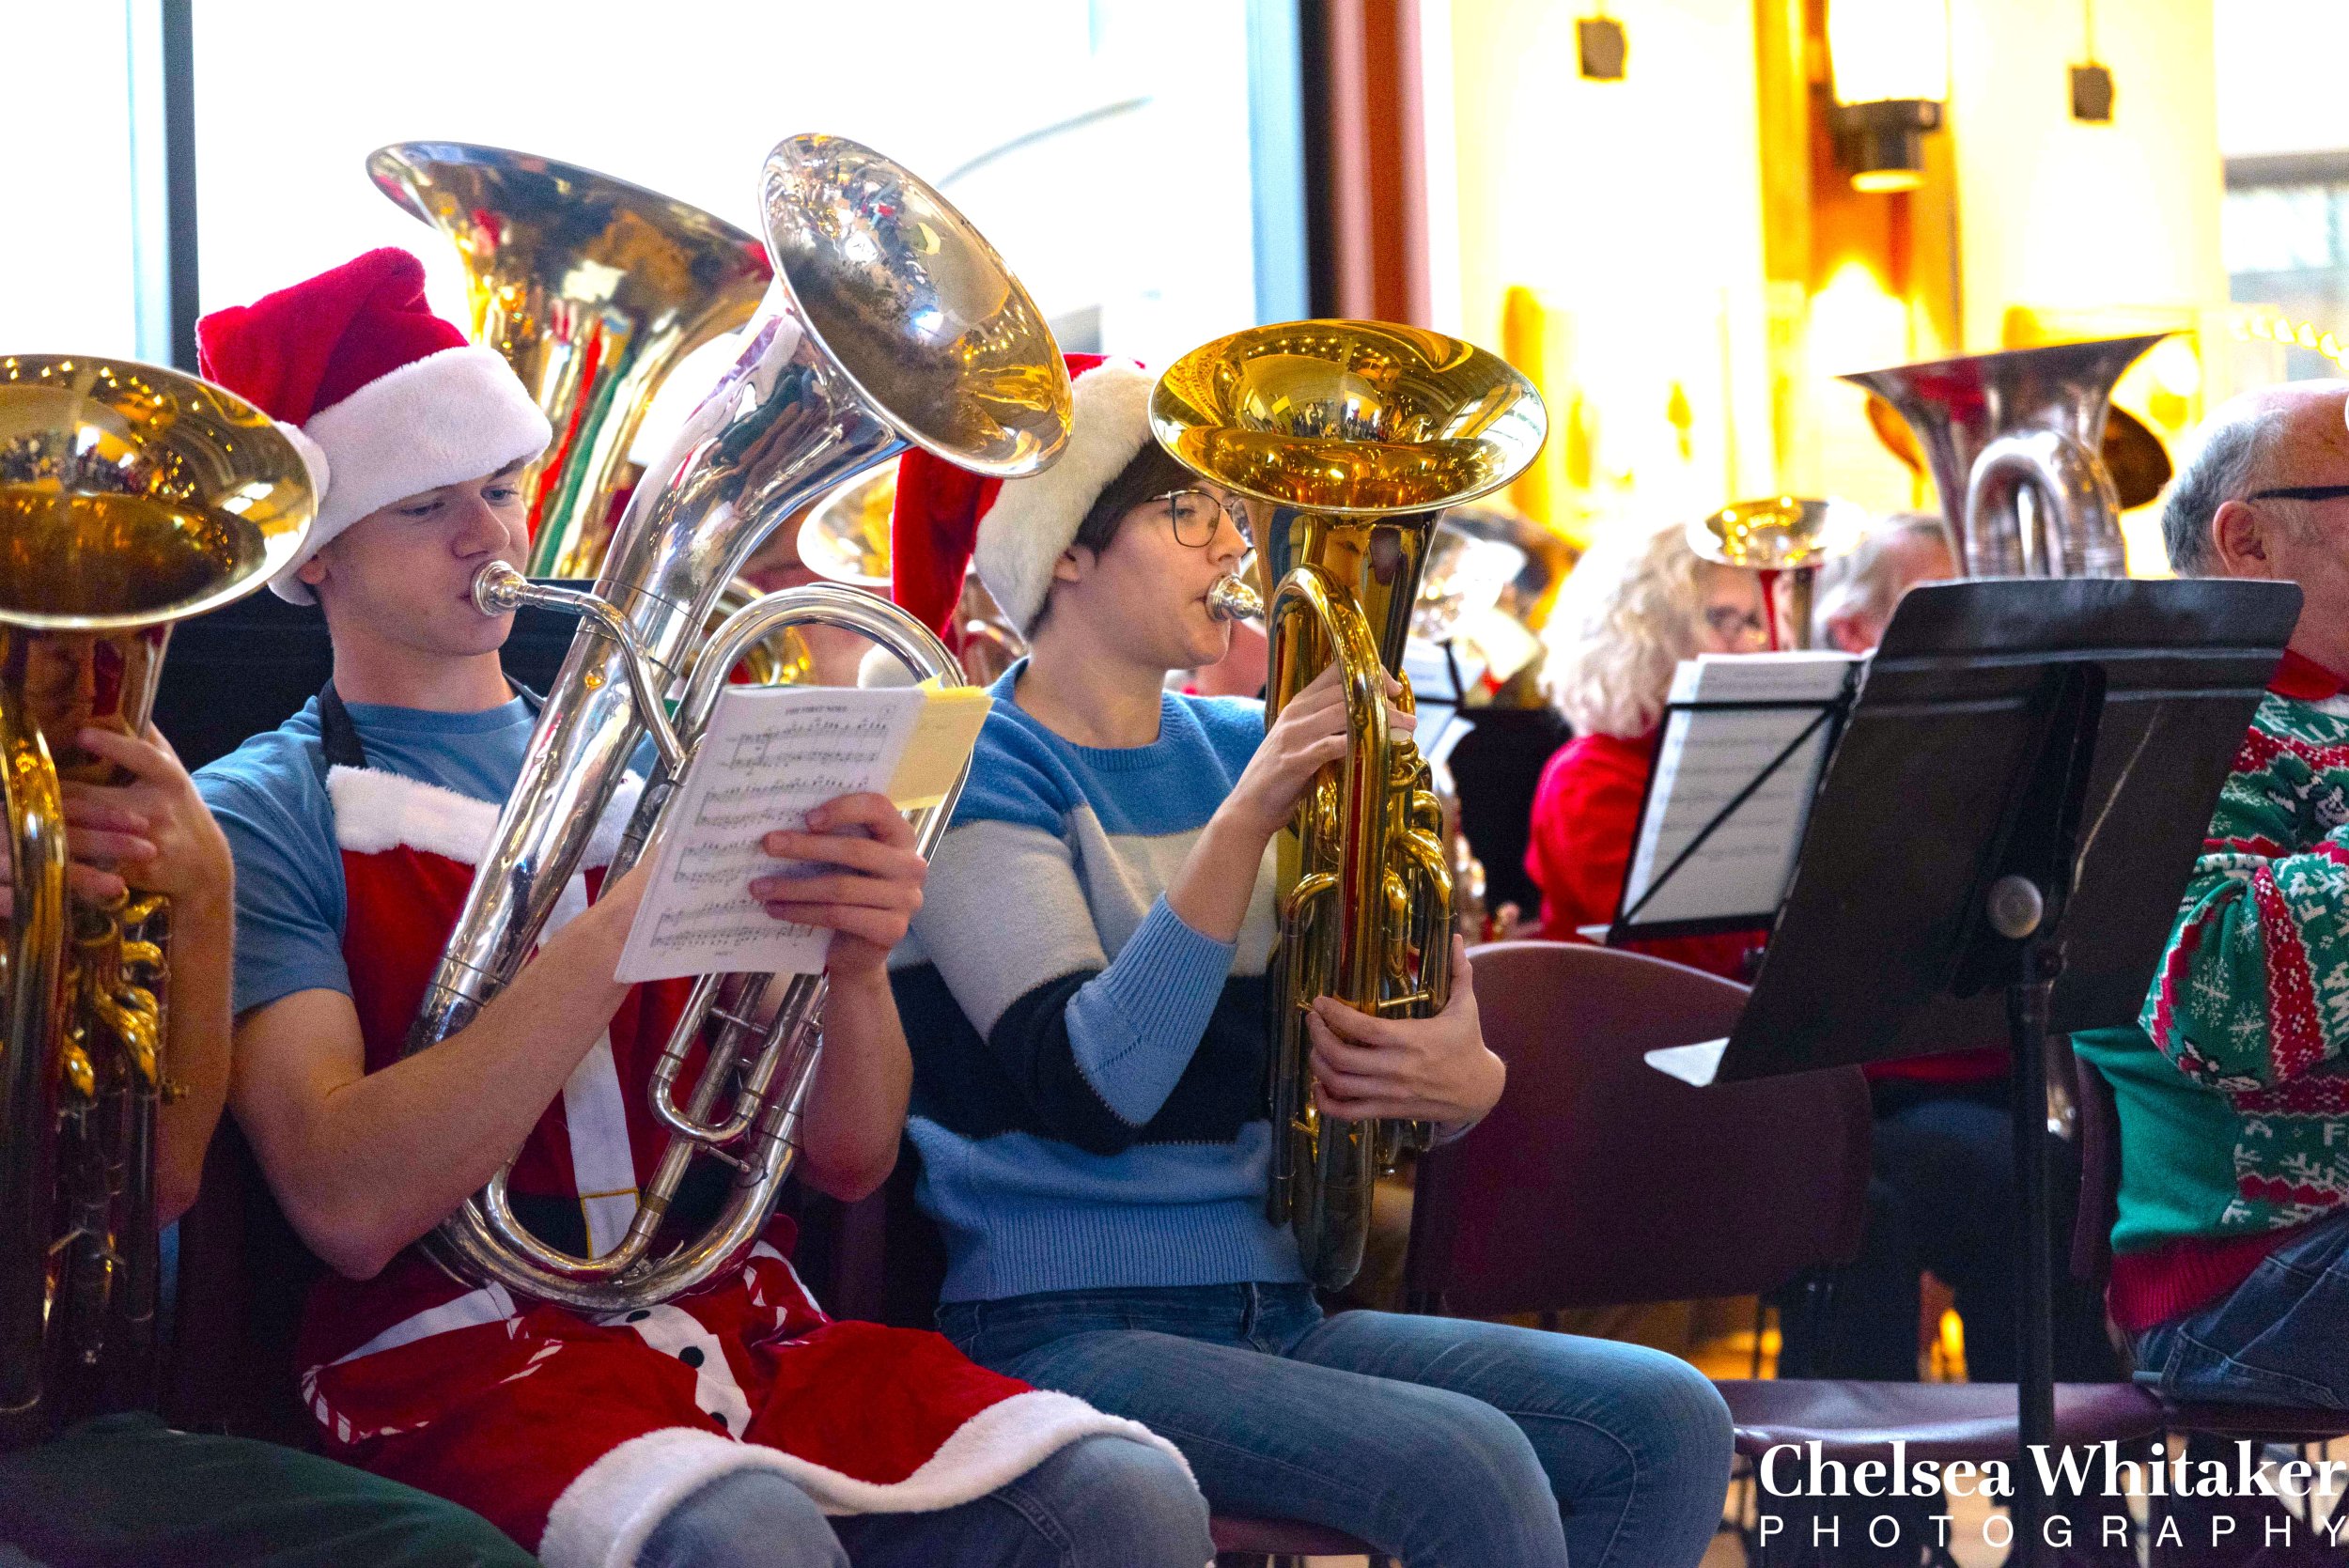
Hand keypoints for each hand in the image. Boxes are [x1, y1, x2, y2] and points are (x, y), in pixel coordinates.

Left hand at [0, 727, 227, 915]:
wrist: (206, 867)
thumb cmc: (182, 811)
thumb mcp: (176, 776)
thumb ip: (152, 744)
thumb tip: (126, 703)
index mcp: (169, 780)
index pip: (142, 756)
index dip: (112, 745)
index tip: (82, 734)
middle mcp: (159, 809)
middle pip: (94, 798)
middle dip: (57, 791)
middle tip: (29, 782)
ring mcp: (148, 842)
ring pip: (87, 830)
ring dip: (55, 821)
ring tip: (29, 810)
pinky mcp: (135, 870)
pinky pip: (92, 861)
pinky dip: (68, 854)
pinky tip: (47, 845)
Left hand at [748, 793, 924, 979]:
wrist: (861, 950)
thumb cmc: (850, 894)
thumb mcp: (847, 862)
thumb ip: (832, 838)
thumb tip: (781, 825)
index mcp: (901, 837)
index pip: (878, 808)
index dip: (843, 809)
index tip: (806, 818)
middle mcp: (911, 865)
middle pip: (854, 850)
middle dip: (805, 847)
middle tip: (768, 844)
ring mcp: (906, 899)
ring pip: (840, 888)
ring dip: (794, 887)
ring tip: (760, 887)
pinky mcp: (891, 929)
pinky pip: (838, 916)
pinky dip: (801, 912)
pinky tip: (775, 910)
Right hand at [1221, 664, 1415, 842]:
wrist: (1249, 808)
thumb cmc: (1282, 778)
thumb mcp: (1305, 743)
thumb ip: (1331, 730)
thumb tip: (1374, 725)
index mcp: (1299, 704)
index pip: (1336, 671)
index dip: (1370, 672)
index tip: (1394, 687)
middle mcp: (1296, 714)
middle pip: (1347, 691)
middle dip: (1384, 700)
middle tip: (1408, 718)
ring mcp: (1294, 736)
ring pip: (1344, 714)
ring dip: (1381, 721)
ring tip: (1406, 730)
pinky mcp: (1295, 761)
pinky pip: (1332, 745)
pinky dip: (1358, 744)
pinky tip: (1378, 749)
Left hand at [1306, 937, 1502, 1125]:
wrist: (1479, 1092)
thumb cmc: (1468, 1044)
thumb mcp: (1466, 1007)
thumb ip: (1458, 971)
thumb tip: (1455, 937)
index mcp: (1411, 1039)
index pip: (1363, 1028)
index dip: (1334, 1015)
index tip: (1319, 1002)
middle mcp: (1396, 1068)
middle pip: (1341, 1057)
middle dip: (1318, 1037)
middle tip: (1313, 1022)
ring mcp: (1390, 1092)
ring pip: (1339, 1083)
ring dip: (1318, 1065)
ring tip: (1315, 1048)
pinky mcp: (1388, 1110)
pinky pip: (1348, 1113)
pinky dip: (1325, 1102)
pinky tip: (1320, 1086)